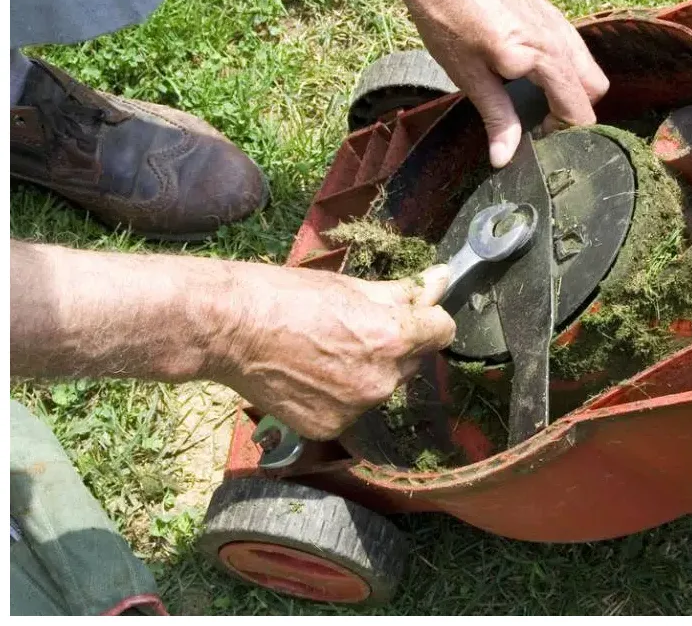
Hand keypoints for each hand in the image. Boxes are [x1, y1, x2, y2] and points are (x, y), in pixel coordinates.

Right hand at [216, 263, 455, 440]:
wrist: (230, 329)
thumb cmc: (286, 297)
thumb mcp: (352, 286)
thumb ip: (403, 292)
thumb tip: (442, 280)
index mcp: (393, 338)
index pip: (443, 331)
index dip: (428, 318)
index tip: (413, 313)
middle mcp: (382, 380)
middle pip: (411, 360)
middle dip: (394, 345)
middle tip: (353, 328)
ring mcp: (356, 408)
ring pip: (380, 385)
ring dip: (366, 371)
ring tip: (325, 350)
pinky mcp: (329, 427)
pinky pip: (350, 409)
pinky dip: (337, 395)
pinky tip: (309, 375)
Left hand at [362, 0, 609, 167]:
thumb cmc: (446, 17)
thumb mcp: (468, 75)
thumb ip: (497, 117)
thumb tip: (505, 158)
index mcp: (542, 57)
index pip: (578, 109)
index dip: (564, 133)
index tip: (539, 139)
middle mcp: (559, 38)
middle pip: (594, 88)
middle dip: (576, 110)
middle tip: (541, 122)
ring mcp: (557, 19)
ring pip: (588, 65)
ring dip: (572, 87)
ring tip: (536, 98)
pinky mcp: (548, 9)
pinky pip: (573, 45)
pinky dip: (565, 66)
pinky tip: (531, 70)